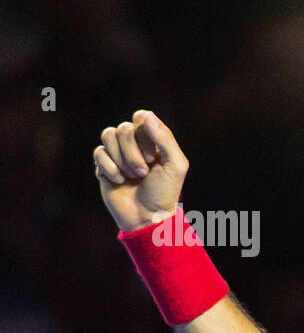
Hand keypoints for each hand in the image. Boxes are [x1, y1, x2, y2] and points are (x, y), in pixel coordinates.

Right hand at [93, 110, 189, 231]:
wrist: (147, 216)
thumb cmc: (165, 192)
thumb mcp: (175, 165)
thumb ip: (164, 138)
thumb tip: (146, 115)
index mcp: (153, 139)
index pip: (141, 117)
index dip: (143, 133)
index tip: (152, 156)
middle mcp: (135, 143)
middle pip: (123, 128)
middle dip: (133, 153)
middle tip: (143, 172)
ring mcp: (118, 153)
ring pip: (108, 135)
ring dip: (121, 159)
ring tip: (133, 176)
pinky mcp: (103, 164)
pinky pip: (99, 152)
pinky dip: (110, 168)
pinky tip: (120, 181)